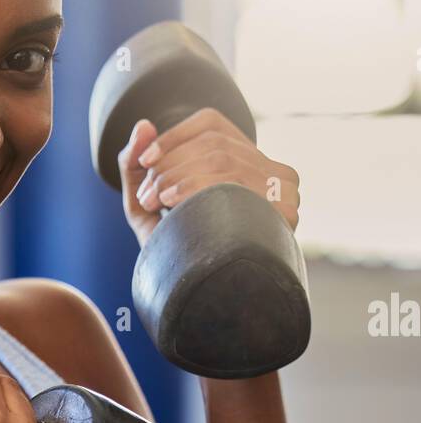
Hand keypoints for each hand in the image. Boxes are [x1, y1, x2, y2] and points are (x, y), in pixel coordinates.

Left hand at [117, 110, 300, 250]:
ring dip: (179, 177)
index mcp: (246, 159)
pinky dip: (198, 188)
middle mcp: (271, 169)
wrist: (200, 298)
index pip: (210, 124)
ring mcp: (284, 190)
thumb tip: (142, 125)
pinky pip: (235, 182)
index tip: (145, 160)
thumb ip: (137, 162)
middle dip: (171, 164)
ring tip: (156, 202)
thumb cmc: (173, 247)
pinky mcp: (285, 211)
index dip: (173, 137)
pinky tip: (177, 205)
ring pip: (222, 158)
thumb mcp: (147, 201)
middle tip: (146, 195)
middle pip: (213, 142)